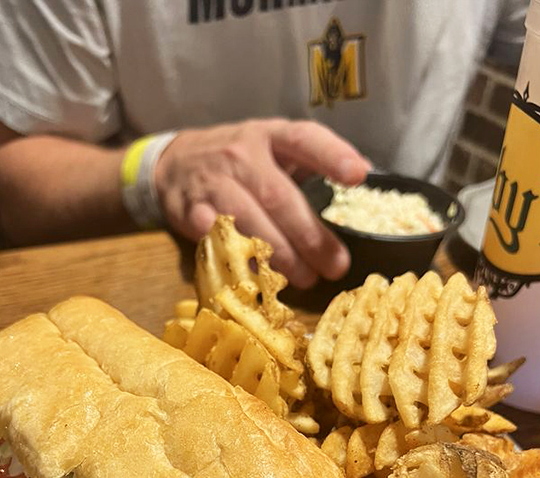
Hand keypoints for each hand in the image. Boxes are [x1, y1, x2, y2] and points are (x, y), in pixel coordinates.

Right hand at [154, 118, 369, 288]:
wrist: (173, 163)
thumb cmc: (238, 162)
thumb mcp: (272, 150)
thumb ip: (311, 164)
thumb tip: (366, 178)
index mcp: (270, 136)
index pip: (304, 139)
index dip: (332, 156)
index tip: (358, 176)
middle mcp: (241, 154)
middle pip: (279, 196)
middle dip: (310, 235)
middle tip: (335, 265)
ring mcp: (212, 181)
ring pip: (248, 221)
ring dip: (279, 255)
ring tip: (304, 279)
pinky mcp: (189, 209)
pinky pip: (214, 238)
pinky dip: (234, 257)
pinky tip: (255, 275)